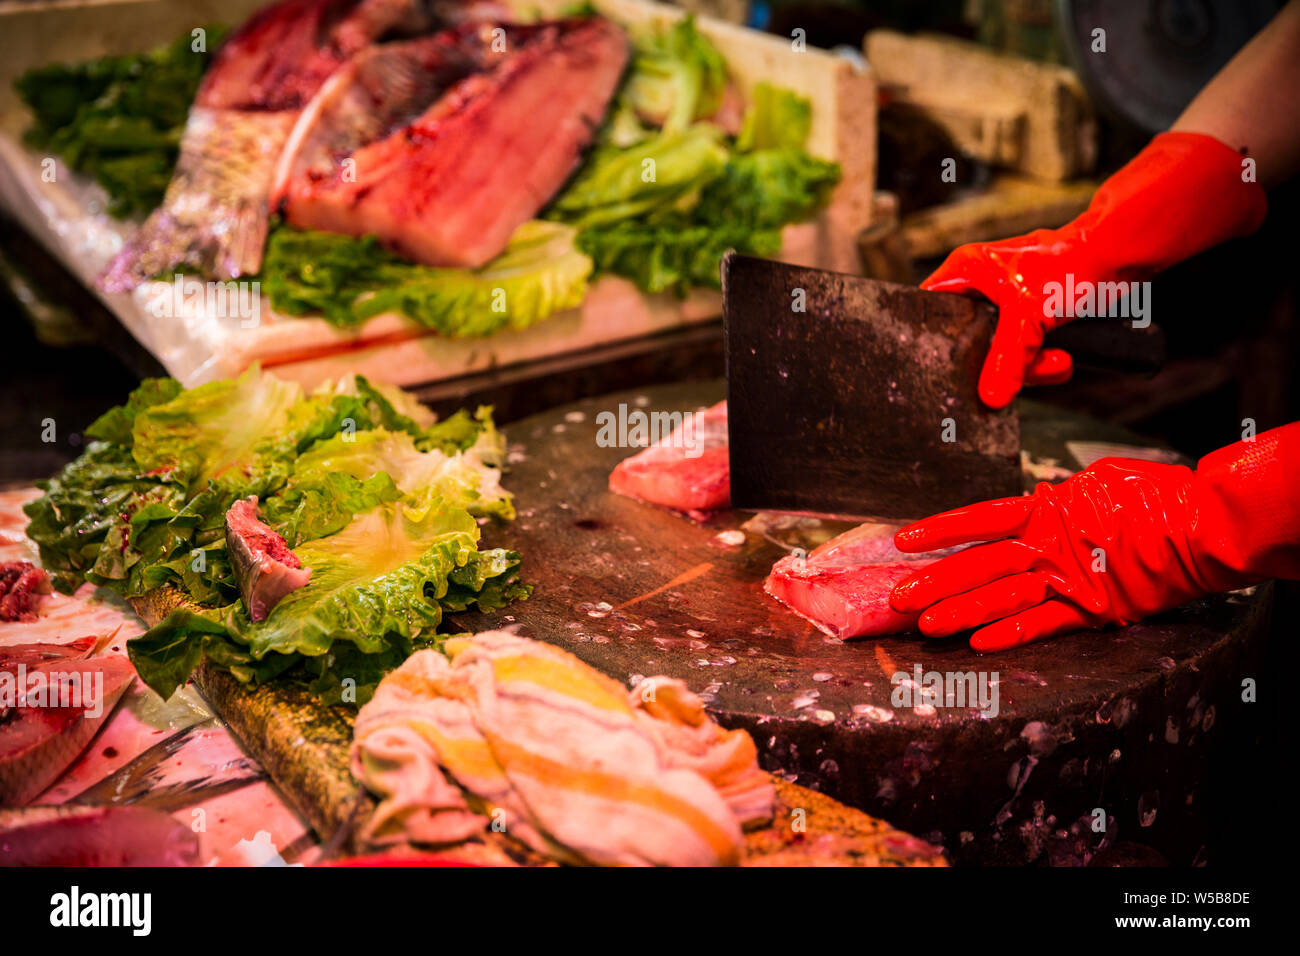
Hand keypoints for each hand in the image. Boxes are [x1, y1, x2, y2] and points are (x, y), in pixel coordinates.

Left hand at [890, 424, 1299, 650]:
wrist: (1203, 525)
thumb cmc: (1154, 496)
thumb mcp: (1097, 482)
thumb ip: (1057, 501)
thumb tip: (1035, 506)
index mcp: (1047, 511)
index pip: (979, 519)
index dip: (940, 530)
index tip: (902, 540)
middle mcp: (1049, 547)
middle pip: (981, 564)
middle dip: (937, 581)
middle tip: (897, 598)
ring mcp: (1069, 579)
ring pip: (1005, 597)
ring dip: (963, 612)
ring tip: (927, 626)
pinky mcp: (1093, 608)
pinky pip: (1046, 625)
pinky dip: (1013, 634)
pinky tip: (979, 644)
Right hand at [922, 132, 1266, 408]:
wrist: (1121, 258)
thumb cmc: (1071, 265)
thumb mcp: (1028, 318)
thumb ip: (1004, 360)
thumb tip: (989, 397)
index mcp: (965, 272)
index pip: (928, 310)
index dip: (932, 338)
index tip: (943, 365)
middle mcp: (981, 287)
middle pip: (969, 343)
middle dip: (999, 363)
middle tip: (1019, 368)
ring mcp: (1007, 305)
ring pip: (1000, 354)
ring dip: (1030, 367)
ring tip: (1057, 360)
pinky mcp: (1032, 319)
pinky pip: (1025, 354)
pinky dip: (1044, 362)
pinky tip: (1064, 358)